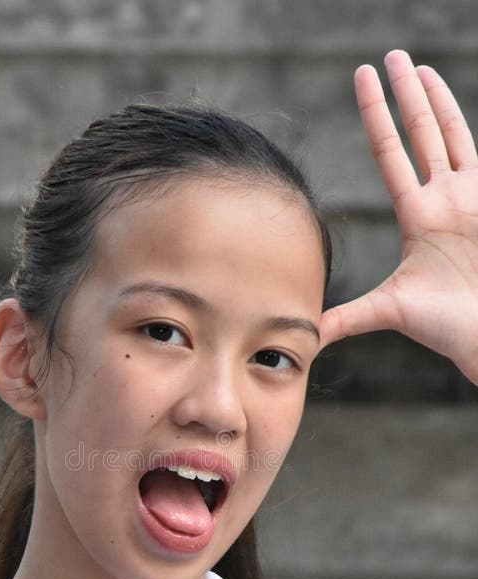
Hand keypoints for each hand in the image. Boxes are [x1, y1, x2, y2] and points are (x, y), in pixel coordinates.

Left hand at [320, 50, 477, 384]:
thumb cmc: (445, 325)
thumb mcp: (388, 311)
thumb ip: (347, 316)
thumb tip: (305, 333)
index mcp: (417, 215)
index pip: (391, 152)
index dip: (377, 115)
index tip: (363, 79)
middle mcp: (445, 199)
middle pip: (422, 133)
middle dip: (407, 95)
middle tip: (391, 56)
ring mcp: (474, 198)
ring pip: (455, 134)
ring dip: (438, 100)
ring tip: (418, 67)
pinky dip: (473, 125)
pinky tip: (462, 99)